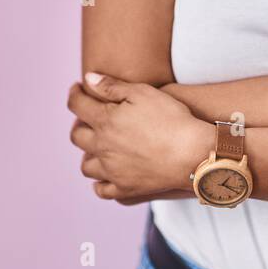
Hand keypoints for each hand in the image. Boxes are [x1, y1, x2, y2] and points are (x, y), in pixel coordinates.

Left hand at [68, 72, 212, 202]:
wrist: (192, 153)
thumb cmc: (171, 118)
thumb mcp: (143, 92)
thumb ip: (112, 86)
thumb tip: (88, 79)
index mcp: (104, 121)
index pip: (77, 105)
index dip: (75, 94)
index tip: (77, 88)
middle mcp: (102, 147)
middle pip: (77, 136)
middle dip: (78, 124)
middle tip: (86, 118)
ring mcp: (112, 171)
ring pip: (86, 166)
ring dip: (87, 154)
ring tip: (97, 146)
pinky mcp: (125, 188)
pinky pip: (102, 189)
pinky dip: (100, 182)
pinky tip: (106, 175)